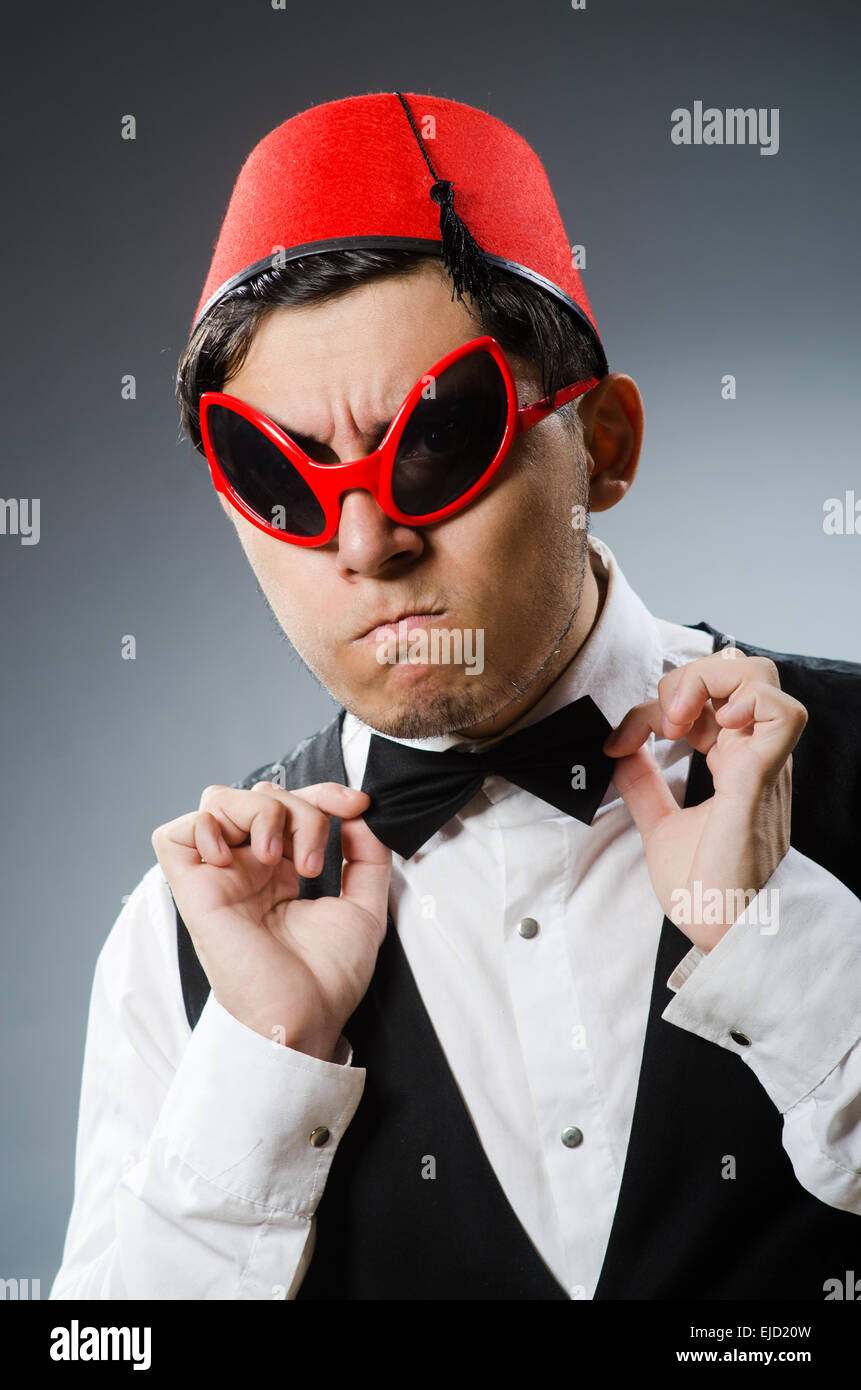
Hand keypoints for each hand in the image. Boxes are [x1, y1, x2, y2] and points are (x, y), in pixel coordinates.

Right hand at [151, 781, 391, 1059]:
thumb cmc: (328, 978)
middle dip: (301, 809)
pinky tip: (234, 857)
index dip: (324, 793)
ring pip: (218, 800)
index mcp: (283, 870)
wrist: (306, 1015)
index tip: (357, 807)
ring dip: (260, 813)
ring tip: (276, 856)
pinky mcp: (192, 890)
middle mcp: (248, 867)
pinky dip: (205, 828)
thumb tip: (357, 815)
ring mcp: (218, 876)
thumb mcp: (365, 907)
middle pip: (261, 794)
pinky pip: (174, 834)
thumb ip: (367, 856)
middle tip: (315, 858)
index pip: (293, 804)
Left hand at [602, 649, 807, 951]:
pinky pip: (783, 714)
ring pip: (760, 677)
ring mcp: (760, 763)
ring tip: (679, 720)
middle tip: (661, 720)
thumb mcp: (661, 825)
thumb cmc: (705, 889)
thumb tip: (618, 751)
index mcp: (731, 762)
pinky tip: (713, 726)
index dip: (648, 708)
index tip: (617, 743)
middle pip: (739, 669)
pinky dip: (746, 702)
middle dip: (688, 676)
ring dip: (709, 681)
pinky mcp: (761, 779)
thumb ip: (644, 786)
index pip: (698, 701)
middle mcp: (750, 755)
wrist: (724, 931)